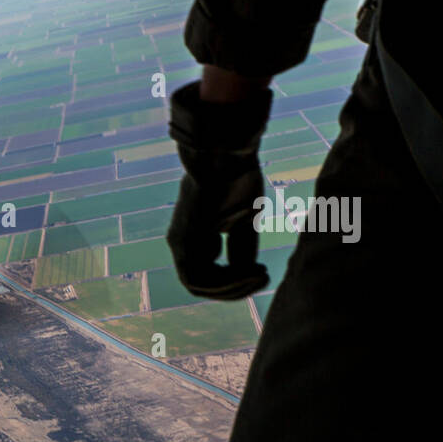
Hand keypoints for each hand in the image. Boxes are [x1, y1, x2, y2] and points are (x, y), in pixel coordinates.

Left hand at [166, 78, 272, 300]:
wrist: (224, 152)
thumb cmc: (236, 178)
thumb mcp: (242, 220)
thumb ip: (240, 249)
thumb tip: (248, 275)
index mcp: (194, 237)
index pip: (208, 274)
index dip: (235, 282)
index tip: (263, 274)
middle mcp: (181, 243)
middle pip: (201, 284)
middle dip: (235, 288)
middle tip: (265, 279)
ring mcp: (178, 242)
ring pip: (198, 285)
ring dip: (233, 287)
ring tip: (261, 276)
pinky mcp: (182, 240)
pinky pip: (197, 278)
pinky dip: (226, 281)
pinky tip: (252, 273)